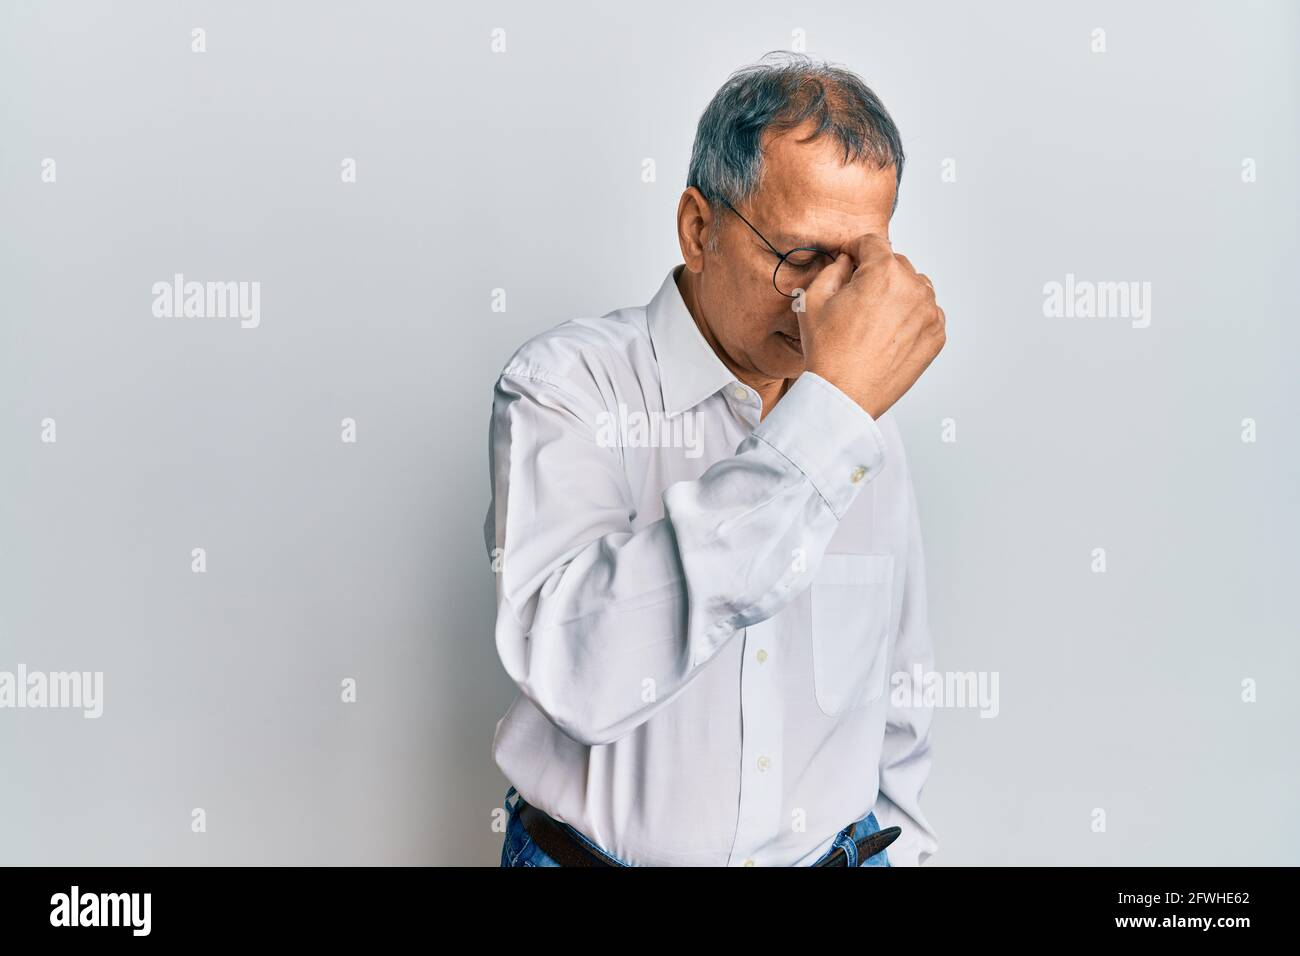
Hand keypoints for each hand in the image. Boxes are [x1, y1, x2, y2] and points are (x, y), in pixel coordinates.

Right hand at [797, 235, 945, 418]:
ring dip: (896, 293)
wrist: (844, 395)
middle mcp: (913, 288)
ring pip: (914, 287)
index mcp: (884, 273)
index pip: (872, 243)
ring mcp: (930, 313)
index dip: (855, 250)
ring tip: (874, 318)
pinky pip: (926, 312)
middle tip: (857, 298)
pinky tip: (888, 332)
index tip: (849, 261)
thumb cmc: (828, 352)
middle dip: (876, 274)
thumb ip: (833, 268)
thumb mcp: (813, 299)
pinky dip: (910, 316)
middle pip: (895, 264)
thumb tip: (847, 261)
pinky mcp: (936, 335)